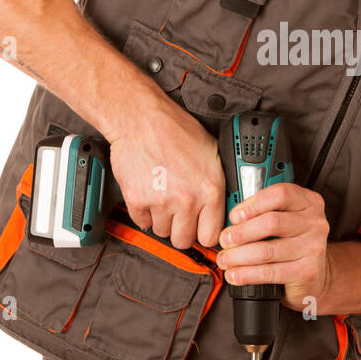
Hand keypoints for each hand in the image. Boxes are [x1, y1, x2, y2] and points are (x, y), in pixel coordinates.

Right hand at [107, 94, 224, 248]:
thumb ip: (217, 184)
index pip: (212, 235)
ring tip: (162, 197)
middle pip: (184, 240)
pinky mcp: (137, 200)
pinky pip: (141, 222)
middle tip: (178, 217)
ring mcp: (161, 202)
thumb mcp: (211, 153)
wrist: (142, 119)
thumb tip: (222, 206)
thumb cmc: (175, 130)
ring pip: (161, 232)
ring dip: (161, 220)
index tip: (199, 231)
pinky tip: (148, 194)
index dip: (204, 234)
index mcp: (210, 189)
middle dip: (181, 231)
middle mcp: (188, 199)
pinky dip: (143, 213)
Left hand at [216, 183, 331, 313]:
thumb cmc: (292, 244)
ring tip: (225, 259)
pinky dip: (247, 274)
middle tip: (225, 239)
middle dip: (241, 232)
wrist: (315, 276)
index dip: (253, 204)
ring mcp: (313, 247)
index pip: (280, 194)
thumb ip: (263, 213)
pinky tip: (235, 274)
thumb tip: (231, 220)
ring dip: (238, 256)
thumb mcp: (283, 221)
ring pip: (267, 250)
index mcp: (308, 202)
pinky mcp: (308, 271)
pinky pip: (270, 272)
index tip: (234, 216)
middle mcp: (314, 222)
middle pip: (272, 222)